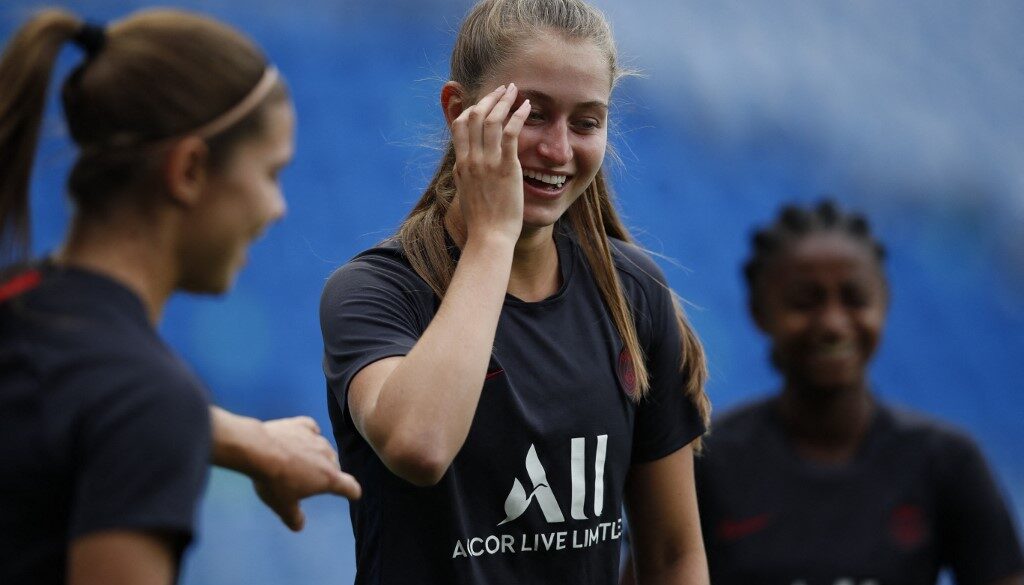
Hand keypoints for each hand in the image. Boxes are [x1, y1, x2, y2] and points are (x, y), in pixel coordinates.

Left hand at [251, 416, 361, 530]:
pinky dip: (309, 435)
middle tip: (307, 482)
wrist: (257, 450)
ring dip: (316, 456)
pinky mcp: (302, 424)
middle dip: (326, 474)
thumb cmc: (274, 481)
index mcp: (328, 478)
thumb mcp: (283, 506)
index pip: (350, 487)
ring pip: (323, 449)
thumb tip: (299, 526)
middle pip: (334, 467)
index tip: (351, 495)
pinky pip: (311, 430)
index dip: (351, 492)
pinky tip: (301, 437)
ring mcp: (315, 438)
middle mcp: (327, 456)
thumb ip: (294, 518)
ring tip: (298, 462)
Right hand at [451, 83, 531, 243]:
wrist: (489, 237)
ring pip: (491, 119)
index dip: (471, 108)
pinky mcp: (506, 167)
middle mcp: (471, 159)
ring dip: (503, 100)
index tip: (483, 101)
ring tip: (514, 90)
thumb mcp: (466, 194)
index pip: (459, 126)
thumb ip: (465, 175)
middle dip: (488, 98)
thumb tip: (463, 166)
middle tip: (501, 89)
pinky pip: (511, 132)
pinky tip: (527, 106)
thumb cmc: (482, 222)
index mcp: (461, 164)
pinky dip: (518, 115)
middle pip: (474, 116)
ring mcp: (487, 162)